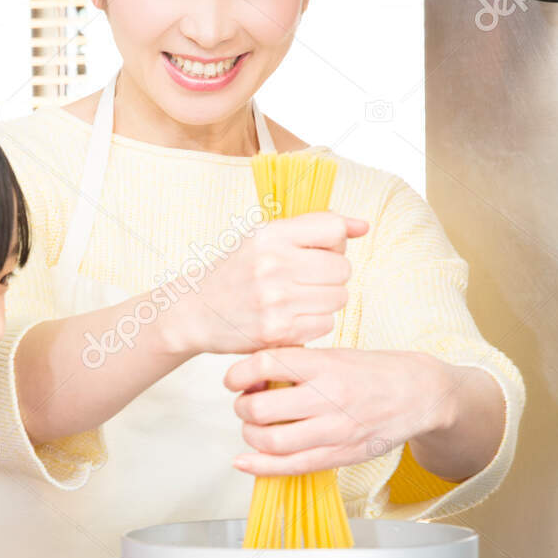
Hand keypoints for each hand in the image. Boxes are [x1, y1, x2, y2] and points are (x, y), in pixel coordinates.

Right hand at [166, 213, 369, 356]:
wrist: (195, 311)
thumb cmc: (235, 272)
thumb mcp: (265, 237)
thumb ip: (314, 227)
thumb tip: (363, 226)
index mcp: (270, 234)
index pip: (334, 229)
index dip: (334, 244)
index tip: (318, 252)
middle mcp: (273, 265)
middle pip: (342, 269)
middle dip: (331, 276)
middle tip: (306, 280)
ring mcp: (275, 300)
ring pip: (338, 298)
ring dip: (325, 300)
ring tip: (297, 299)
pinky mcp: (277, 332)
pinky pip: (325, 325)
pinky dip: (314, 323)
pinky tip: (291, 317)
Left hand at [226, 347, 454, 474]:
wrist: (422, 394)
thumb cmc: (377, 372)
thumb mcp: (336, 355)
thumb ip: (297, 364)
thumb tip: (252, 376)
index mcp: (325, 364)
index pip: (265, 363)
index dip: (238, 373)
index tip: (234, 378)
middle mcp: (329, 397)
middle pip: (261, 408)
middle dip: (242, 407)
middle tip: (245, 403)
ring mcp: (335, 430)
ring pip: (271, 441)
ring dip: (250, 435)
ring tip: (255, 427)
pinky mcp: (340, 455)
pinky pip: (290, 467)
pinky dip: (259, 467)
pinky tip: (245, 461)